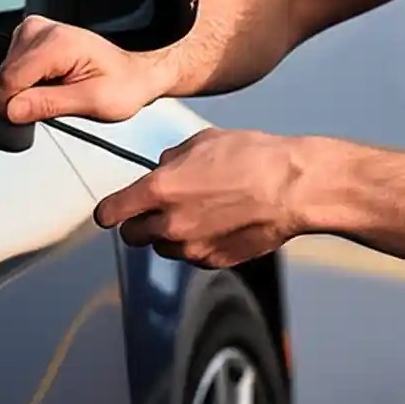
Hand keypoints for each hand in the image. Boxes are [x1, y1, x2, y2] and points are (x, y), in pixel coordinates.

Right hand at [0, 15, 171, 123]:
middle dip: (18, 100)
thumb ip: (48, 104)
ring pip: (1, 76)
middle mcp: (40, 30)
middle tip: (52, 104)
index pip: (8, 81)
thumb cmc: (122, 84)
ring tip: (54, 92)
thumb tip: (11, 110)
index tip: (30, 117)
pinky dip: (23, 85)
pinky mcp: (27, 39)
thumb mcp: (92, 102)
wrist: (134, 73)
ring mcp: (32, 32)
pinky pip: (8, 70)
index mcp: (57, 42)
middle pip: (1, 78)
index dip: (13, 108)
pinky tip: (47, 85)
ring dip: (21, 92)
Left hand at [95, 128, 309, 268]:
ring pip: (162, 248)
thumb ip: (173, 159)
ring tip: (198, 213)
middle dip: (139, 222)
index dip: (111, 210)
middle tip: (157, 209)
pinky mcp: (213, 261)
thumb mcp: (204, 142)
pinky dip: (196, 244)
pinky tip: (219, 224)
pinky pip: (191, 256)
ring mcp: (192, 247)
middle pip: (132, 236)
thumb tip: (162, 167)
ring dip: (169, 234)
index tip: (115, 208)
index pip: (111, 212)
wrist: (293, 188)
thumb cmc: (253, 158)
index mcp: (160, 190)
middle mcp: (170, 224)